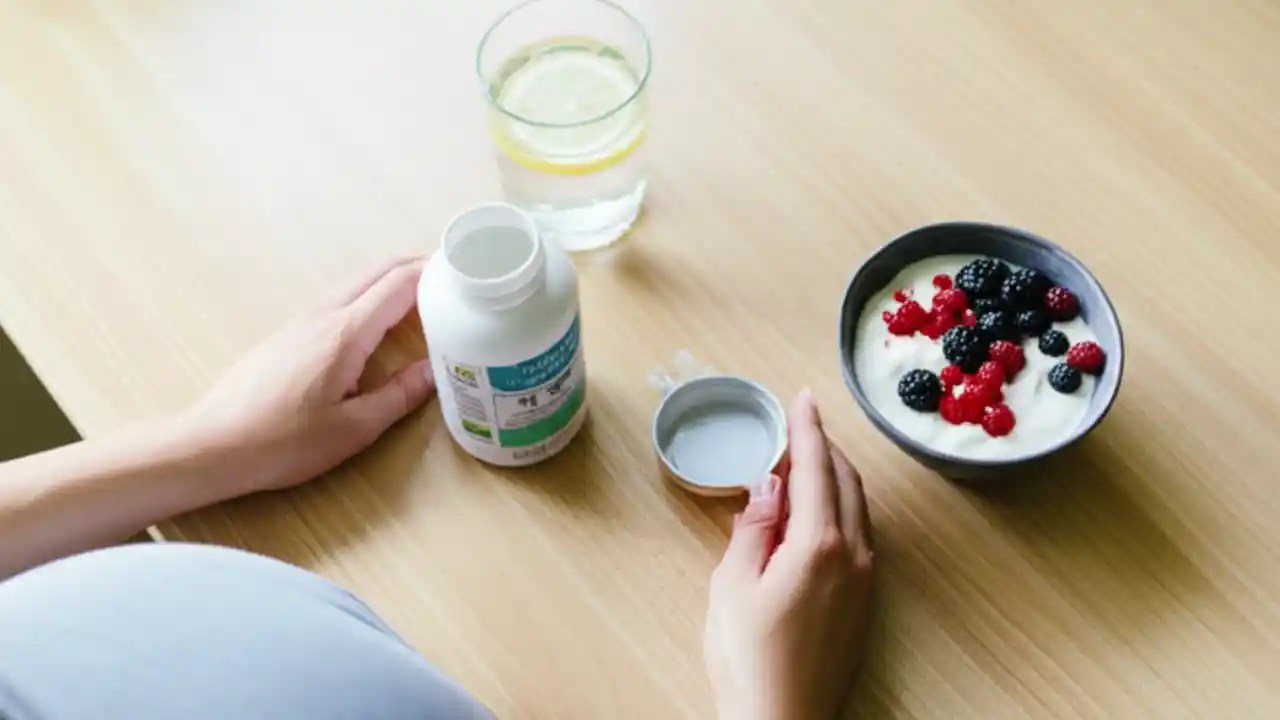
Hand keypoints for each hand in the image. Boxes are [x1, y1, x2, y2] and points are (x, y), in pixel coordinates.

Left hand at [186, 257, 435, 494]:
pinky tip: (383, 328)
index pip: (400, 282)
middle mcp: (323, 315)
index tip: (469, 278)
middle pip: (379, 271)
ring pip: (358, 285)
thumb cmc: (283, 442)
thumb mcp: (353, 429)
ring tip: (429, 304)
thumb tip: (436, 372)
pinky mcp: (289, 335)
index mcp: (345, 333)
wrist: (210, 445)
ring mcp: (302, 321)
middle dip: (420, 268)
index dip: (437, 273)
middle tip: (456, 284)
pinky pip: (341, 303)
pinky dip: (372, 302)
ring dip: (395, 285)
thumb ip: (400, 395)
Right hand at [704, 390, 874, 719]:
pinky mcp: (865, 604)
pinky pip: (859, 537)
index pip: (817, 468)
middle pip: (845, 483)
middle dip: (824, 449)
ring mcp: (865, 582)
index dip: (809, 428)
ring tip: (803, 467)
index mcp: (819, 545)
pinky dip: (840, 510)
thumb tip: (769, 485)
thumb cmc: (749, 659)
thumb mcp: (733, 585)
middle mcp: (854, 556)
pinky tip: (815, 517)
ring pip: (857, 509)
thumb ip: (754, 526)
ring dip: (834, 479)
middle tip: (797, 429)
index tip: (805, 397)